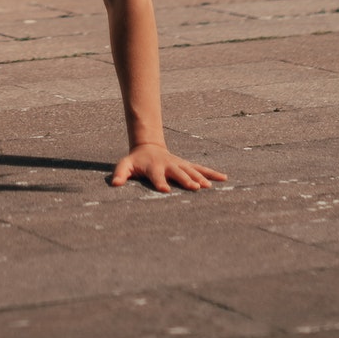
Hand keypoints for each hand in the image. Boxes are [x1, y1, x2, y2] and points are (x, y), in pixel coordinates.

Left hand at [110, 142, 227, 193]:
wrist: (149, 147)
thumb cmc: (136, 161)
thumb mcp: (125, 165)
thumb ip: (120, 173)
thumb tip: (114, 184)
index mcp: (154, 167)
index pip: (156, 175)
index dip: (160, 182)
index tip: (165, 190)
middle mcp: (169, 165)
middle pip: (178, 173)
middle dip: (186, 180)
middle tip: (194, 188)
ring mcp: (179, 164)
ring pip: (192, 170)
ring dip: (200, 178)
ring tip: (208, 186)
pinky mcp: (186, 165)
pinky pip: (201, 169)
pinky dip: (212, 173)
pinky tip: (223, 178)